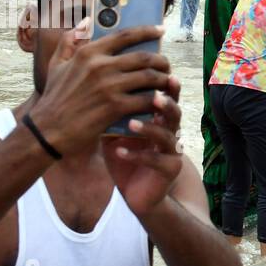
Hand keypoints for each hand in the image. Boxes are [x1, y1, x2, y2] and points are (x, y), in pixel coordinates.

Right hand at [29, 19, 172, 156]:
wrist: (48, 130)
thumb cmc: (54, 98)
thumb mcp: (56, 65)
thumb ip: (69, 40)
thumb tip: (84, 21)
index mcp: (88, 52)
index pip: (125, 35)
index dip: (147, 30)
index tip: (161, 29)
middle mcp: (100, 66)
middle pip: (144, 57)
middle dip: (162, 61)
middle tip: (167, 66)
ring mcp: (109, 86)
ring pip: (150, 78)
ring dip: (164, 81)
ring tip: (167, 84)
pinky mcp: (115, 107)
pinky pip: (147, 100)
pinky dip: (158, 101)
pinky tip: (161, 103)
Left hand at [102, 84, 183, 217]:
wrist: (137, 193)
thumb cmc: (126, 157)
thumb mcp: (116, 131)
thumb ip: (111, 110)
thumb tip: (90, 84)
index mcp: (159, 120)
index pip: (165, 97)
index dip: (163, 85)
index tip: (153, 72)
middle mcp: (171, 133)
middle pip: (175, 112)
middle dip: (166, 102)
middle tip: (153, 95)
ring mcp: (173, 152)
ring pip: (168, 135)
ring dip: (150, 128)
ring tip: (132, 123)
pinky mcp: (169, 171)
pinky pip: (156, 161)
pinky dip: (137, 155)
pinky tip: (120, 152)